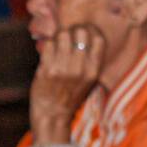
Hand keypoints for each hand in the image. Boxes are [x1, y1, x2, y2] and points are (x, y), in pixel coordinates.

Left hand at [30, 25, 105, 144]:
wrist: (52, 115)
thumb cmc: (70, 97)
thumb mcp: (88, 82)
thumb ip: (89, 61)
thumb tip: (87, 35)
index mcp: (93, 71)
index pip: (98, 39)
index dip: (91, 31)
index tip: (84, 31)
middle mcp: (80, 69)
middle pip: (80, 32)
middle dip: (73, 30)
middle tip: (67, 36)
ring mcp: (63, 69)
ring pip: (62, 35)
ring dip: (59, 36)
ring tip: (57, 44)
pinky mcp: (47, 69)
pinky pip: (49, 44)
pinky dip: (48, 46)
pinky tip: (49, 54)